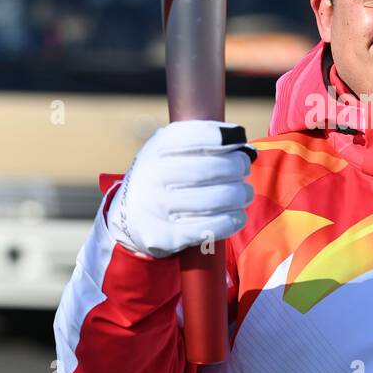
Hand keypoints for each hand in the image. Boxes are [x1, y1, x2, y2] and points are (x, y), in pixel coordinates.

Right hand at [107, 119, 255, 258]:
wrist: (128, 218)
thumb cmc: (162, 178)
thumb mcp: (169, 150)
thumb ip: (200, 140)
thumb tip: (241, 141)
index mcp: (157, 149)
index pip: (198, 137)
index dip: (225, 138)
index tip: (239, 142)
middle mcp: (153, 175)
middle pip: (210, 169)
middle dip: (237, 167)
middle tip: (244, 170)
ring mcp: (158, 207)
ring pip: (215, 199)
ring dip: (240, 195)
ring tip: (245, 194)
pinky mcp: (166, 235)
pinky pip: (210, 227)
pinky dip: (232, 220)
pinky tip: (237, 216)